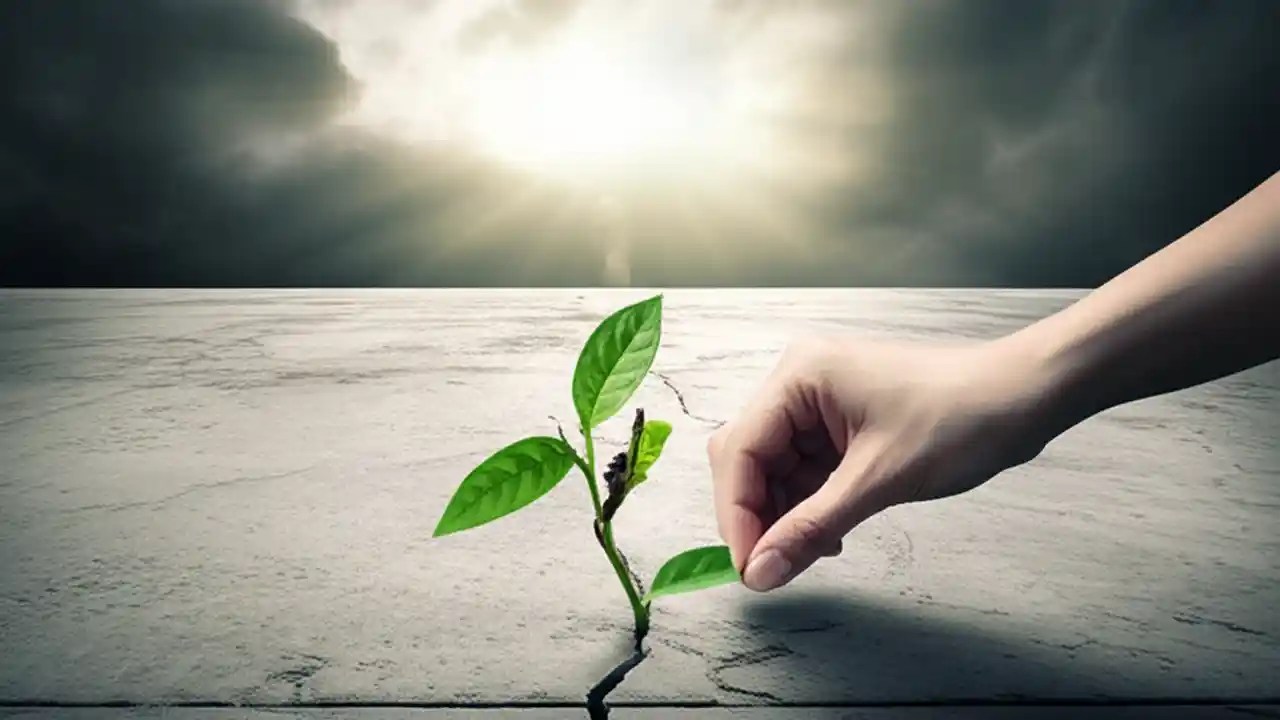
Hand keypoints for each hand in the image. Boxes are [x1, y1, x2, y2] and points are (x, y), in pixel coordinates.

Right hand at [707, 335, 1056, 591]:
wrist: (1024, 397)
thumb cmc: (960, 419)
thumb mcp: (879, 481)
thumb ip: (810, 527)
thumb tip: (759, 572)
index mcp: (799, 378)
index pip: (740, 451)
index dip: (737, 514)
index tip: (749, 568)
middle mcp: (800, 384)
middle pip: (749, 459)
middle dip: (758, 515)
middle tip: (773, 567)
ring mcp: (820, 403)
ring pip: (775, 470)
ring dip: (786, 515)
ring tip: (811, 552)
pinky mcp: (841, 424)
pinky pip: (805, 470)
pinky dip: (810, 506)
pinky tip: (829, 534)